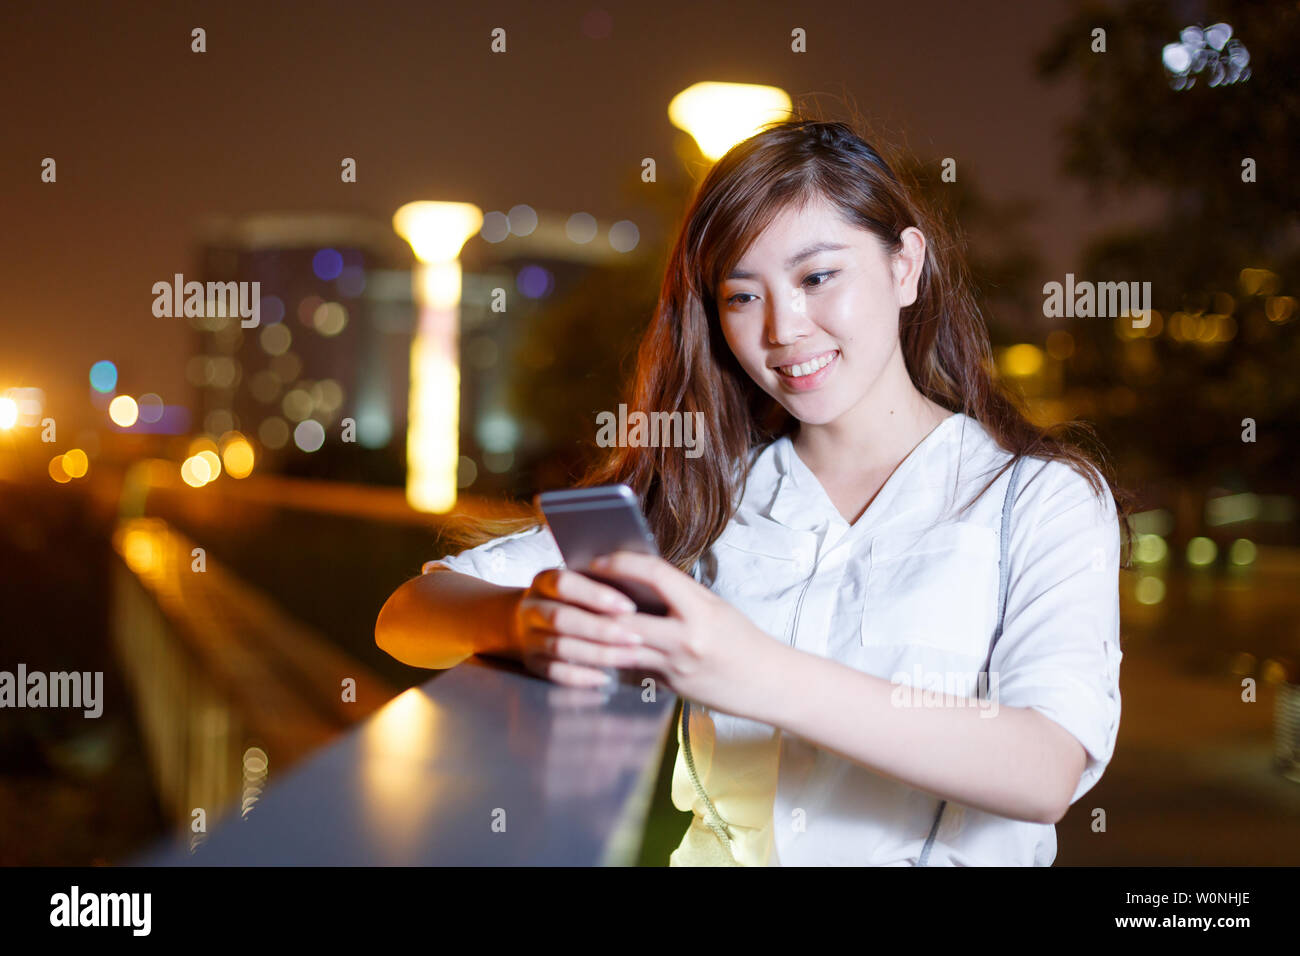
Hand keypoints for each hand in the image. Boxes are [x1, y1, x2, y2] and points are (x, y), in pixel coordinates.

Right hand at [512, 567, 646, 687]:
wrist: (528, 622)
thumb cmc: (568, 600)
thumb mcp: (578, 584)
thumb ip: (601, 585)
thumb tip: (642, 590)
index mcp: (544, 582)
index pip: (565, 584)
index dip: (596, 595)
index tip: (629, 607)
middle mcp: (531, 608)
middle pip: (561, 618)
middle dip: (602, 629)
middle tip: (636, 637)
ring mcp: (528, 637)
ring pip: (561, 647)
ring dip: (598, 653)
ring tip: (630, 657)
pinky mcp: (532, 662)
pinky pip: (554, 672)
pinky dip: (580, 676)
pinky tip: (605, 678)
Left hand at [587, 551, 779, 716]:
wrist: (770, 684)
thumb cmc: (745, 642)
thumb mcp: (716, 608)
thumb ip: (680, 595)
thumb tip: (639, 581)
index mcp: (702, 610)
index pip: (655, 575)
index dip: (623, 563)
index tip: (601, 559)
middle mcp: (687, 638)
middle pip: (625, 617)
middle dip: (595, 602)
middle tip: (572, 589)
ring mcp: (675, 667)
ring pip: (620, 647)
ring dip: (594, 633)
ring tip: (573, 618)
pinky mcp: (669, 687)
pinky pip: (631, 668)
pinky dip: (612, 654)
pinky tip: (593, 646)